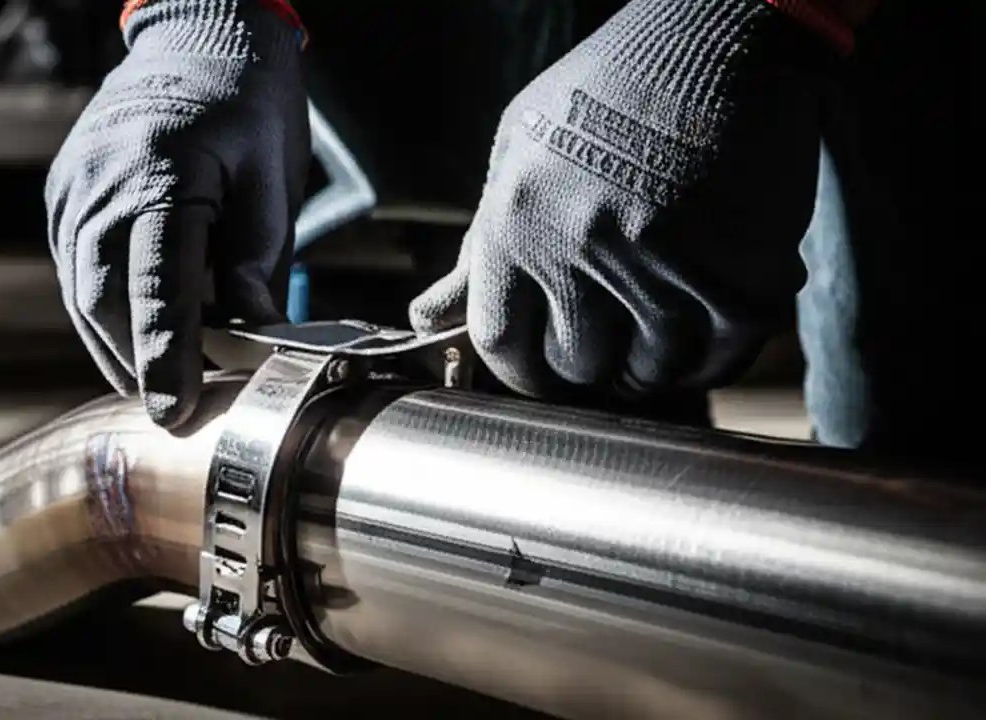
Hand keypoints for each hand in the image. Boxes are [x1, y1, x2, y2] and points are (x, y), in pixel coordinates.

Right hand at [46, 0, 308, 428]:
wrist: (198, 34)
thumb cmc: (247, 105)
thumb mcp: (272, 180)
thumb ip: (255, 262)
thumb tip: (255, 336)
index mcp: (158, 173)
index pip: (156, 286)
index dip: (165, 356)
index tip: (174, 411)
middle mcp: (99, 184)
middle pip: (104, 300)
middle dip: (136, 364)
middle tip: (174, 413)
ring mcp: (71, 190)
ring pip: (82, 294)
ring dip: (116, 346)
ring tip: (157, 387)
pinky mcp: (62, 195)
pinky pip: (76, 270)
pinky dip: (104, 311)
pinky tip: (134, 340)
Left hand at [411, 0, 830, 398]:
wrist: (718, 35)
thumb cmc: (609, 91)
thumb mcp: (519, 150)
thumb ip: (480, 246)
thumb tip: (427, 318)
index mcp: (515, 217)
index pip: (498, 342)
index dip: (520, 372)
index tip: (542, 371)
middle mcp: (580, 244)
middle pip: (574, 364)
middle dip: (588, 365)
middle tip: (610, 342)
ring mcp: (661, 261)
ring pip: (648, 371)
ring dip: (651, 366)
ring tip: (657, 330)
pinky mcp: (737, 271)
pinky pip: (717, 355)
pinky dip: (710, 359)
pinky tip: (704, 330)